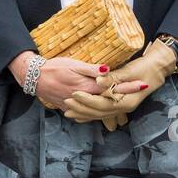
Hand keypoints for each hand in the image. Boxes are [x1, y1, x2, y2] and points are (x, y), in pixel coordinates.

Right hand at [8, 51, 146, 124]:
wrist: (34, 78)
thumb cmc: (54, 68)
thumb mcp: (74, 65)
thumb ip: (92, 70)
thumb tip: (109, 71)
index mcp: (88, 88)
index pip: (113, 88)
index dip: (128, 86)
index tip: (142, 84)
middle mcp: (85, 100)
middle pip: (110, 100)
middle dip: (126, 95)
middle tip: (142, 91)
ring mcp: (78, 106)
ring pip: (100, 109)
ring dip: (115, 105)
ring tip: (129, 101)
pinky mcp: (71, 107)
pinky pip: (88, 112)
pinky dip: (99, 111)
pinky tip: (106, 110)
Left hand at [63, 39, 176, 129]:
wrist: (158, 69)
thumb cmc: (146, 68)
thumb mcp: (130, 70)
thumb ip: (114, 77)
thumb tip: (98, 79)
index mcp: (127, 101)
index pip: (102, 104)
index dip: (87, 100)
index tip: (74, 94)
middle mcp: (124, 107)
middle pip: (99, 112)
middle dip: (82, 109)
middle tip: (66, 103)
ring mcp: (122, 107)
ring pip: (100, 114)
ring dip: (84, 113)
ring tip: (68, 112)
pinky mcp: (120, 103)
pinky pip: (103, 112)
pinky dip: (91, 113)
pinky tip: (81, 115)